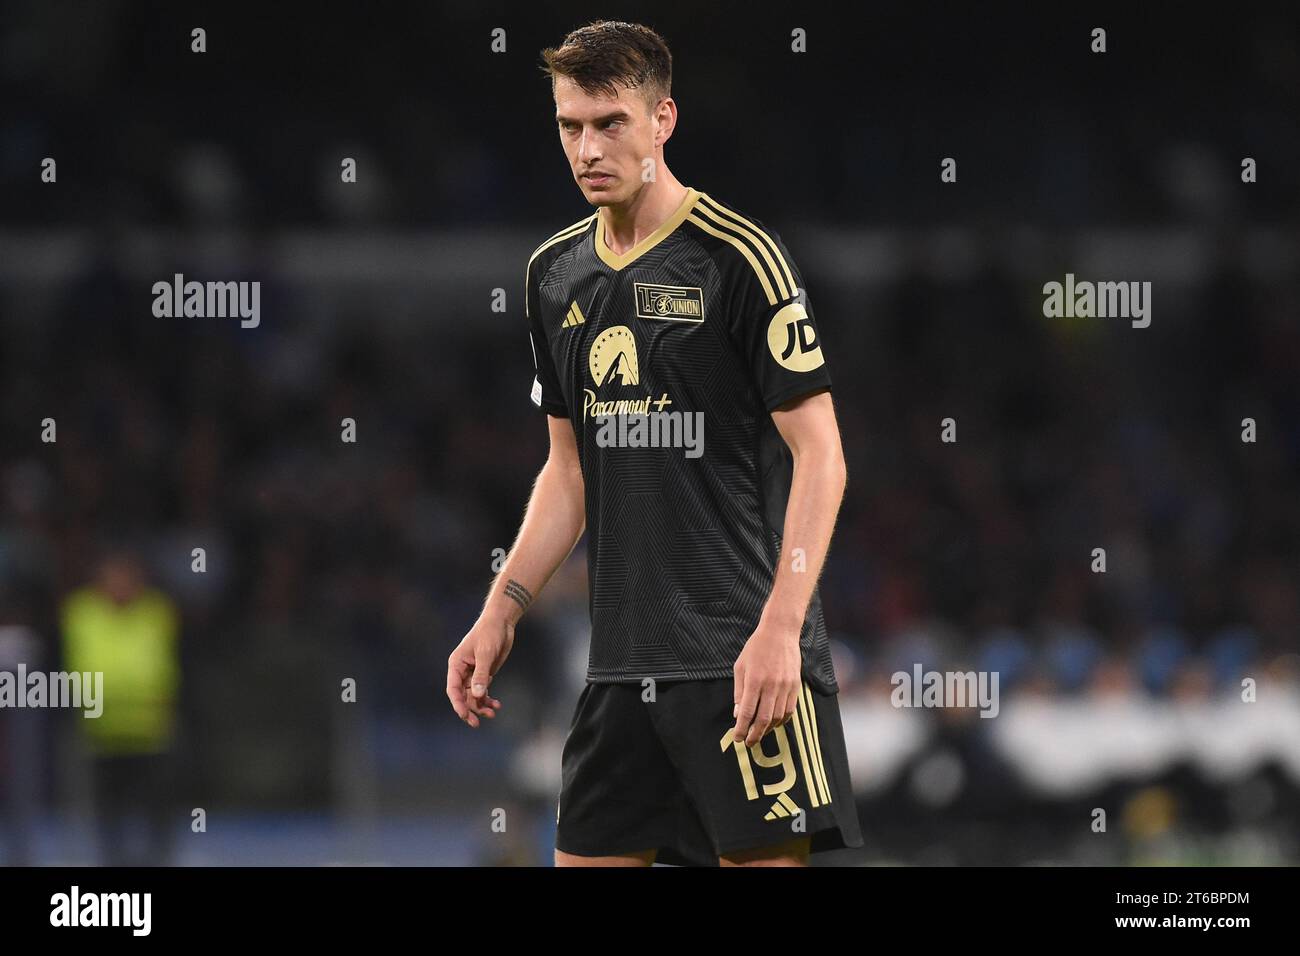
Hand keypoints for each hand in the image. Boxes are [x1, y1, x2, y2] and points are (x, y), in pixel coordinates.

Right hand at [446, 613, 512, 727]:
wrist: (501, 623)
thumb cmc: (490, 634)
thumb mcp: (486, 654)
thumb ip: (481, 674)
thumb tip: (477, 694)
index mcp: (456, 664)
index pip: (453, 688)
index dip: (457, 704)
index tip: (465, 715)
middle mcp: (462, 671)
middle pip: (462, 696)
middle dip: (469, 709)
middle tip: (477, 723)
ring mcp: (472, 674)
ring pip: (473, 696)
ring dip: (481, 706)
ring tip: (493, 713)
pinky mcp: (484, 674)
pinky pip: (482, 691)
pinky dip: (488, 699)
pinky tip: (496, 705)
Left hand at [730, 616, 802, 747]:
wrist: (780, 632)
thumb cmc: (756, 648)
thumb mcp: (740, 667)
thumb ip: (739, 692)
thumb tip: (739, 714)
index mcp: (755, 680)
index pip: (748, 712)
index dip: (742, 728)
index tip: (738, 738)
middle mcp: (771, 685)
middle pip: (763, 719)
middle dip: (755, 734)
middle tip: (749, 743)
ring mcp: (785, 686)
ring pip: (777, 717)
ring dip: (767, 729)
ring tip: (759, 734)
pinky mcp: (795, 686)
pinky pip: (789, 710)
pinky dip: (780, 721)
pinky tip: (773, 723)